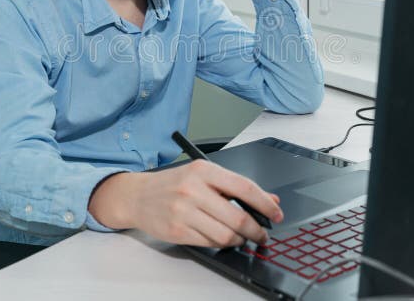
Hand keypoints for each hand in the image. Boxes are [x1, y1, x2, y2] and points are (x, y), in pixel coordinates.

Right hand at [88, 160, 282, 246]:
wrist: (137, 196)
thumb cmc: (173, 184)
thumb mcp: (203, 176)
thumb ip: (235, 187)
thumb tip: (269, 199)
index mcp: (203, 170)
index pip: (244, 187)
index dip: (265, 203)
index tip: (276, 213)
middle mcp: (193, 189)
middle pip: (237, 217)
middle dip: (256, 230)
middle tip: (263, 234)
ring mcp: (184, 211)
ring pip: (225, 234)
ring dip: (239, 239)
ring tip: (242, 237)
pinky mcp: (177, 230)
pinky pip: (210, 243)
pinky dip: (221, 243)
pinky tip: (222, 238)